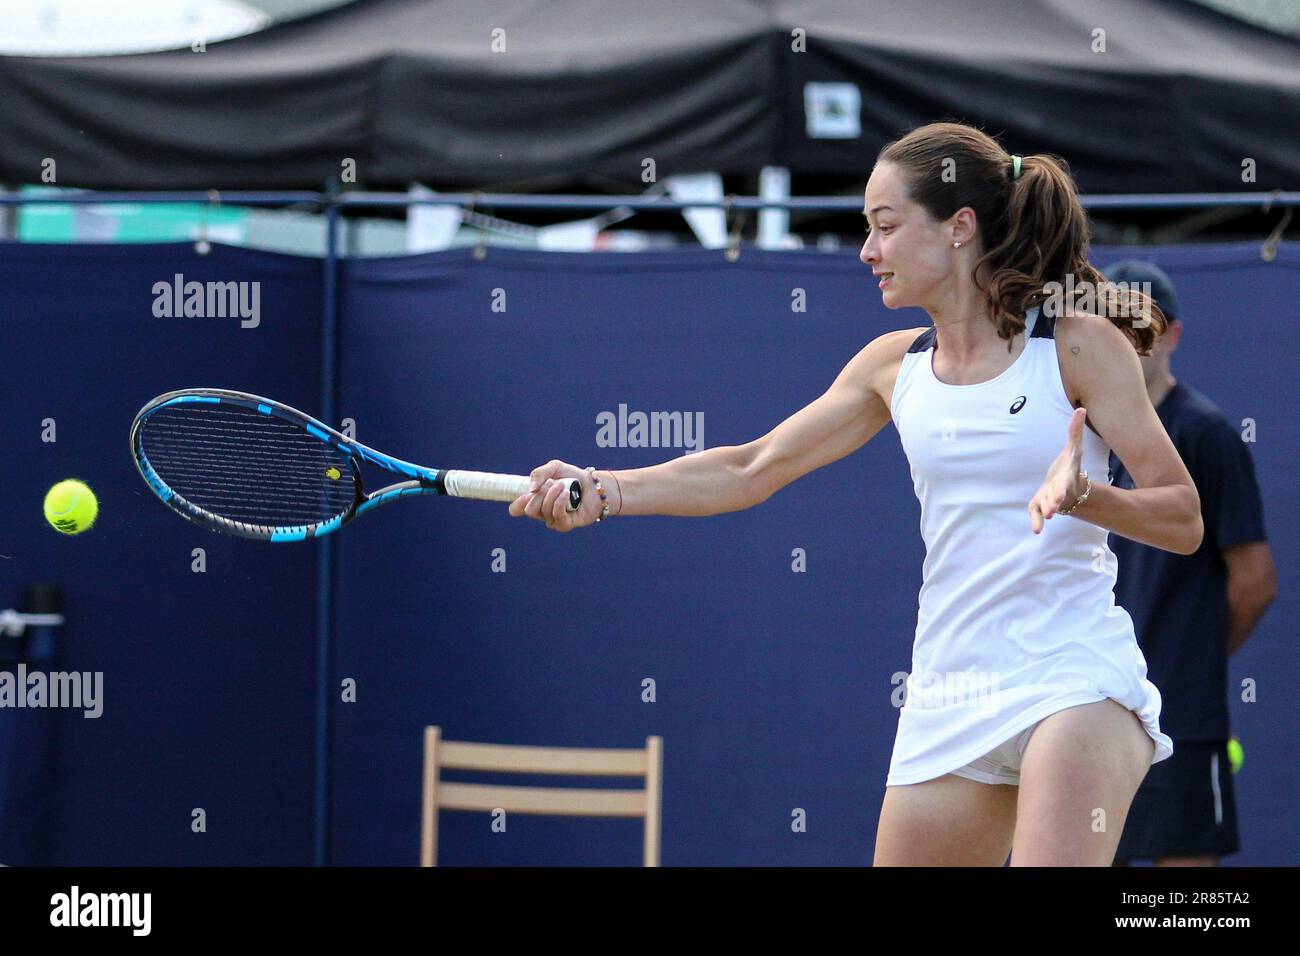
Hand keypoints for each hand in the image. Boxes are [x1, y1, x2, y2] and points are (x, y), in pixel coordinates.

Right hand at [507, 460, 605, 531]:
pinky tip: (567, 494)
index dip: (518, 503)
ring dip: (553, 494)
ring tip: (563, 486)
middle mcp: (542, 513)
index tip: (529, 493)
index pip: (516, 509)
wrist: (593, 484)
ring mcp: (553, 520)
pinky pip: (557, 516)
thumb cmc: (573, 477)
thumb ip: (539, 473)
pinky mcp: (565, 525)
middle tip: (553, 484)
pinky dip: (560, 502)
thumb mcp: (554, 468)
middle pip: (529, 510)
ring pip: (544, 511)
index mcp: (535, 501)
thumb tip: (531, 489)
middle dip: (540, 494)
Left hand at [1027, 407, 1088, 533]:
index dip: (1063, 486)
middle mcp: (1059, 489)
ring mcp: (1049, 498)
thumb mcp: (1073, 449)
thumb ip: (1075, 431)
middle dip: (1055, 500)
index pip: (1066, 480)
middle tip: (1052, 508)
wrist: (1069, 488)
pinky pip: (1036, 512)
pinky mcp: (1040, 504)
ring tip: (1046, 517)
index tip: (1061, 492)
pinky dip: (1036, 521)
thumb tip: (1081, 408)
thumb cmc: (1069, 468)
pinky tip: (1036, 530)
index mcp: (1067, 476)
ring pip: (1046, 505)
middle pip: (1057, 495)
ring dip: (1045, 511)